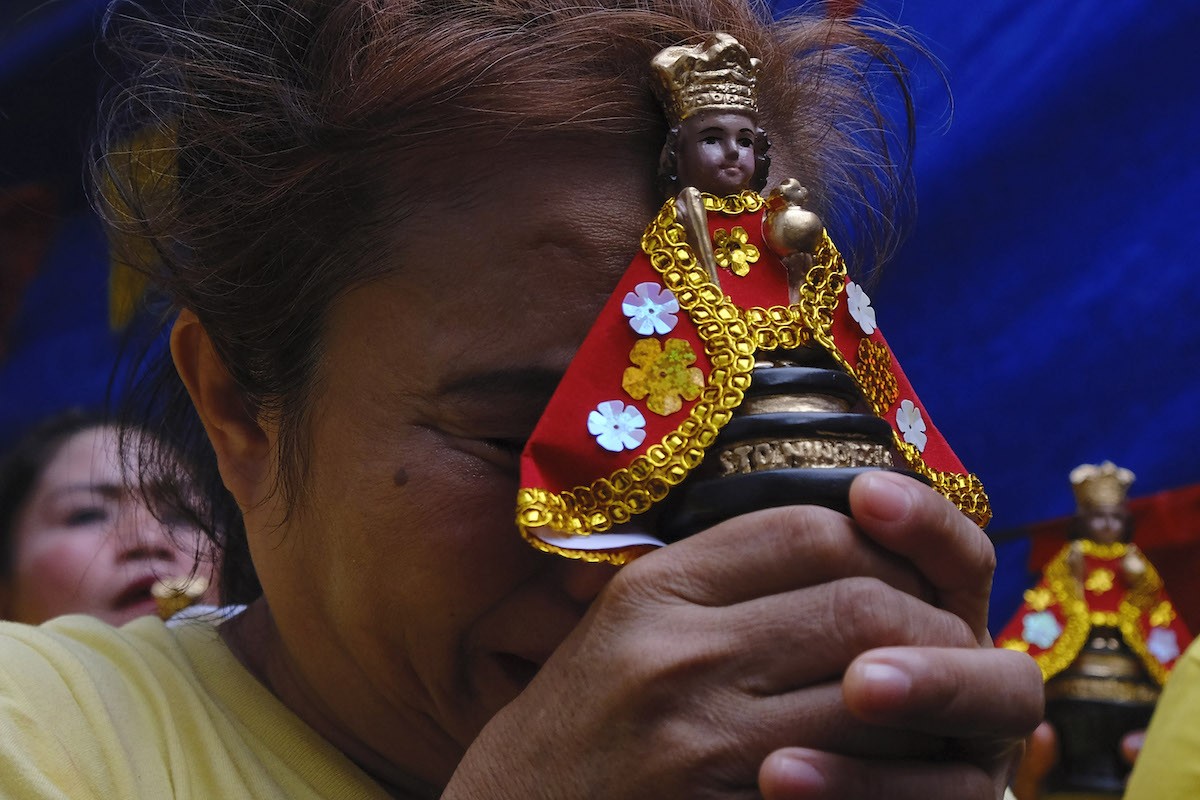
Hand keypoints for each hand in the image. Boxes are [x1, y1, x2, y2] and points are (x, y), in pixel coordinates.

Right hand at [447, 472, 1041, 798]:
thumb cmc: (575, 728)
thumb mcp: (621, 627)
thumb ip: (716, 579)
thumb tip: (844, 539)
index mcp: (655, 591)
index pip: (808, 529)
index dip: (880, 544)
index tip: (899, 574)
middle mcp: (679, 656)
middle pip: (859, 606)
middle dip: (929, 625)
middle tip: (950, 644)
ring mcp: (708, 746)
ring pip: (879, 695)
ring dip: (937, 702)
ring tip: (945, 705)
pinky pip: (859, 782)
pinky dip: (909, 772)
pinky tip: (914, 768)